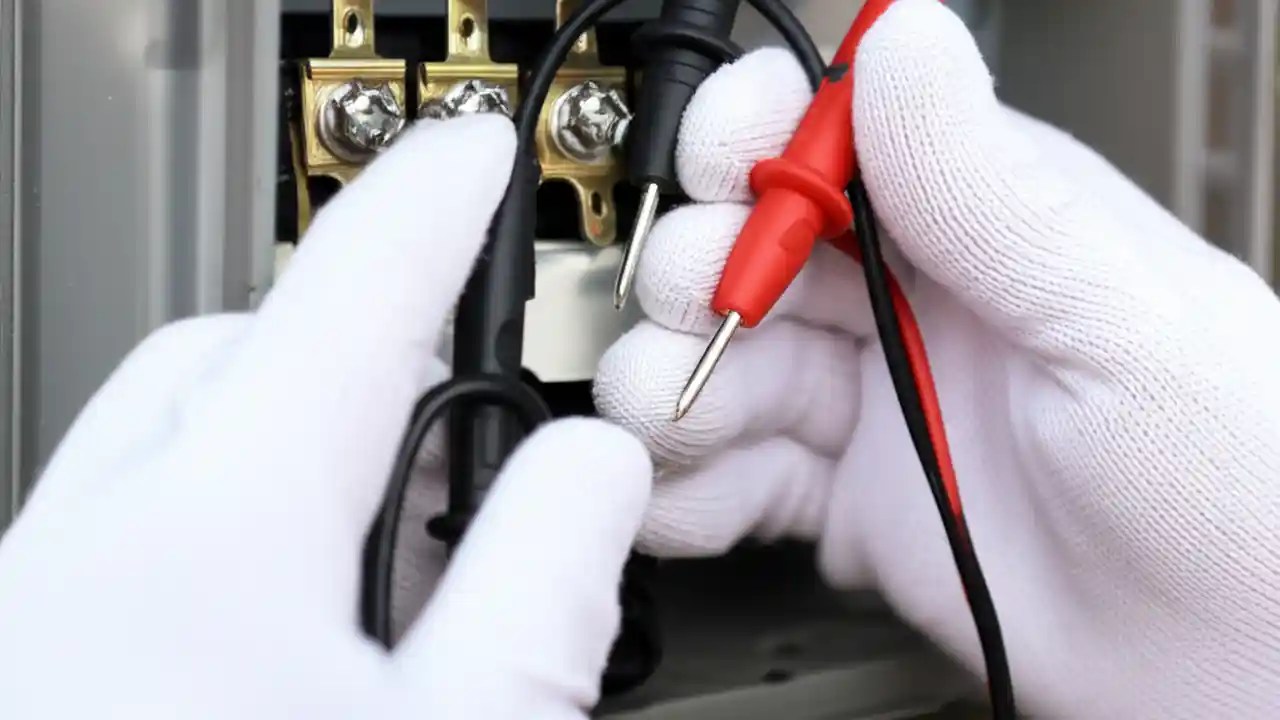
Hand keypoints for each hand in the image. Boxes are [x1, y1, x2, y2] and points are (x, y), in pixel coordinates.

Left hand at [0, 115, 650, 718]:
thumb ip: (548, 577)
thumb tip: (590, 468)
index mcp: (208, 544)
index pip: (351, 294)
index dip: (434, 204)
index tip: (469, 156)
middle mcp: (77, 558)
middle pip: (242, 362)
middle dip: (364, 362)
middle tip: (462, 429)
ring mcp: (29, 615)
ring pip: (173, 450)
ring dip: (297, 464)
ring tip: (400, 571)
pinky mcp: (25, 669)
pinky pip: (121, 539)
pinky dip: (227, 541)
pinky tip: (300, 641)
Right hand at [594, 1, 1279, 715]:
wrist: (1240, 670)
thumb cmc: (1238, 487)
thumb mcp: (1121, 322)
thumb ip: (992, 193)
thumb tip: (904, 44)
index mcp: (987, 230)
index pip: (842, 145)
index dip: (760, 143)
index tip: (722, 173)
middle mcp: (922, 308)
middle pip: (759, 256)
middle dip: (702, 275)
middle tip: (698, 314)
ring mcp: (882, 408)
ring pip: (731, 368)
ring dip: (678, 385)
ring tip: (676, 416)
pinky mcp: (856, 501)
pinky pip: (744, 480)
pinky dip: (693, 489)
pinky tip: (685, 497)